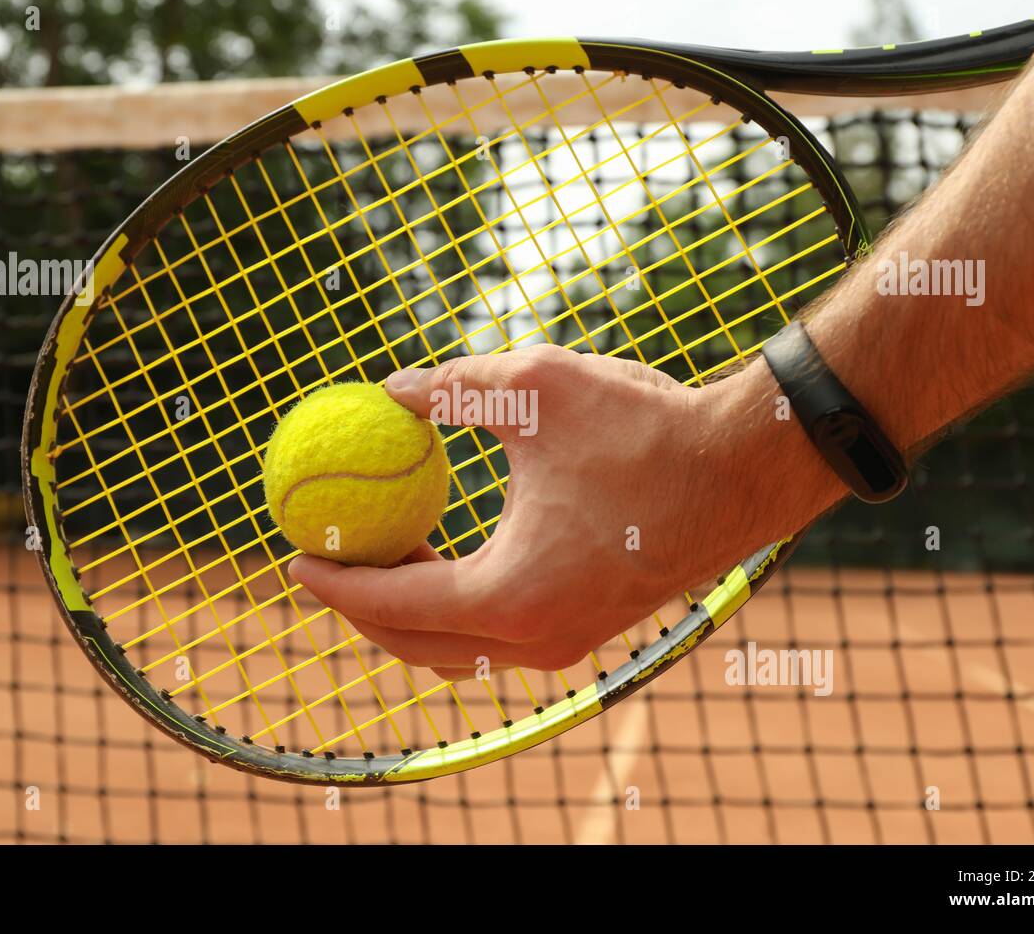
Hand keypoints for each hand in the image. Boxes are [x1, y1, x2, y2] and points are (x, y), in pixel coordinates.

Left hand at [289, 344, 838, 677]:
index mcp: (509, 594)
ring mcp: (566, 643)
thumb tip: (392, 389)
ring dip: (409, 605)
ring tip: (384, 545)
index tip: (290, 556)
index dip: (333, 579)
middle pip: (413, 641)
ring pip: (456, 644)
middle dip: (359, 605)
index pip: (391, 601)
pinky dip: (455, 602)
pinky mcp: (589, 629)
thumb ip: (451, 389)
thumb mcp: (534, 388)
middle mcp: (534, 638)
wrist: (743, 469)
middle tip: (327, 557)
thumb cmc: (644, 428)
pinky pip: (496, 630)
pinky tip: (448, 547)